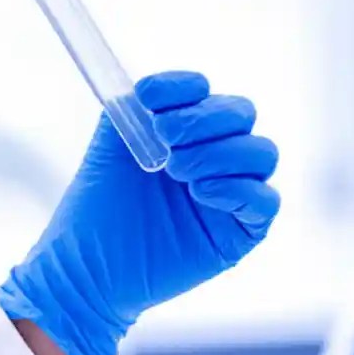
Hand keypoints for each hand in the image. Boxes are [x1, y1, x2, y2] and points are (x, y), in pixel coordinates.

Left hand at [0, 71, 280, 354]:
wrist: (88, 269)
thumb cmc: (96, 211)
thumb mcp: (109, 147)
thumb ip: (131, 108)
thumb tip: (152, 86)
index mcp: (185, 134)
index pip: (207, 94)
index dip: (184, 89)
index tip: (149, 99)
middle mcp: (213, 158)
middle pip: (242, 115)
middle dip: (205, 119)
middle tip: (167, 139)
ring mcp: (230, 195)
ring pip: (261, 153)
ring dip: (221, 153)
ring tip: (178, 171)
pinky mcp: (241, 233)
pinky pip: (266, 201)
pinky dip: (239, 189)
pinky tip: (202, 194)